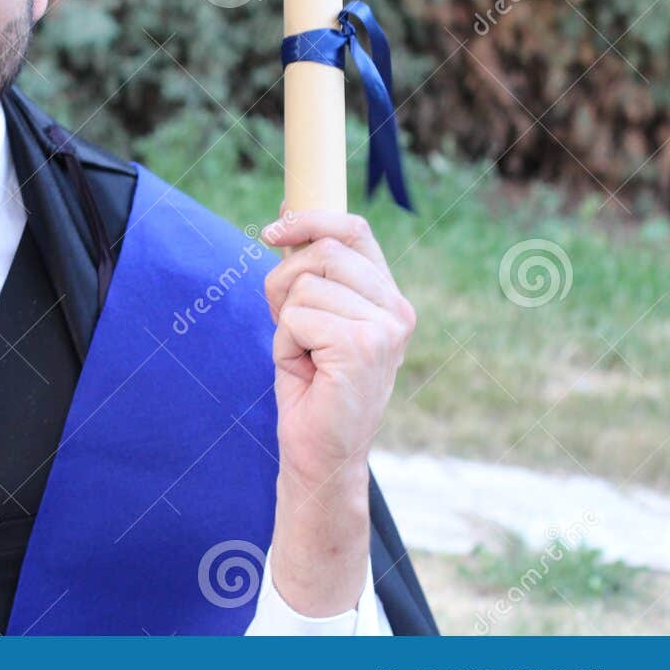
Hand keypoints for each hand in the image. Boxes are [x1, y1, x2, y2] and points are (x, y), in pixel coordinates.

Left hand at [257, 202, 416, 614]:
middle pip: (323, 250)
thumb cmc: (311, 388)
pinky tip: (305, 372)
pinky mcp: (363, 346)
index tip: (272, 229)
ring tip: (304, 357)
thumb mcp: (310, 317)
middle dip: (285, 283)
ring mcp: (384, 328)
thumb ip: (308, 271)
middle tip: (291, 328)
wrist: (319, 456)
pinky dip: (285, 344)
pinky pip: (297, 317)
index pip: (354, 229)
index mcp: (388, 299)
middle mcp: (396, 309)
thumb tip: (285, 213)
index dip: (310, 218)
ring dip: (285, 323)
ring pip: (304, 284)